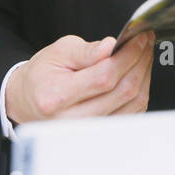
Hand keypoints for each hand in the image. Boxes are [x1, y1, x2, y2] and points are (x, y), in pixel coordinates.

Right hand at [5, 31, 155, 124]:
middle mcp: (71, 120)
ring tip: (144, 53)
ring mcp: (86, 132)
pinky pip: (131, 114)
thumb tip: (111, 46)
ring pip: (131, 105)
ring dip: (144, 76)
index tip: (139, 38)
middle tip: (145, 41)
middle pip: (121, 92)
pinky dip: (140, 91)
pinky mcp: (99, 135)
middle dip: (140, 62)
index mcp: (56, 96)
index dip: (127, 56)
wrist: (28, 101)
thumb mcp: (59, 52)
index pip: (104, 77)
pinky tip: (139, 73)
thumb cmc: (43, 75)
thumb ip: (87, 51)